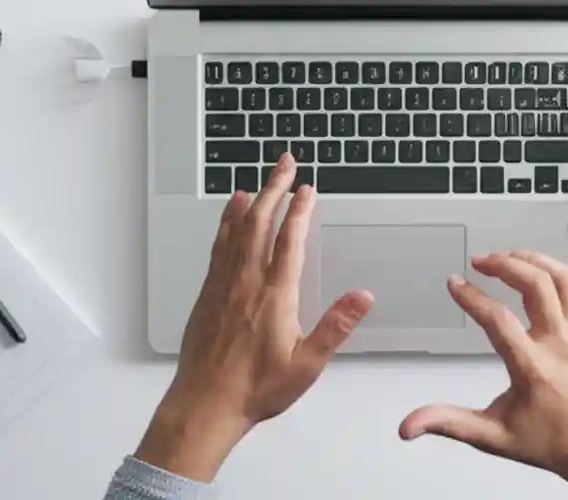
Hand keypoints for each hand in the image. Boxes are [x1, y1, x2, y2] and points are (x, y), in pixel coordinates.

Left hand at [136, 155, 373, 480]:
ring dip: (252, 198)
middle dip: (275, 187)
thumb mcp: (308, 363)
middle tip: (285, 164)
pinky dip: (227, 221)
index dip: (300, 210)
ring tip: (262, 179)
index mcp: (274, 295)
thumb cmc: (254, 389)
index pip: (289, 239)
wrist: (205, 404)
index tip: (307, 189)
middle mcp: (246, 282)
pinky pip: (219, 244)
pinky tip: (231, 213)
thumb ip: (336, 326)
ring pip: (237, 228)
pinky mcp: (208, 292)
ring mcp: (224, 284)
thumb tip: (362, 297)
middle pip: (260, 221)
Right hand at [399, 252, 567, 499]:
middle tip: (479, 261)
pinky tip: (535, 270)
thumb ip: (450, 424)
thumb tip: (412, 425)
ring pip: (559, 277)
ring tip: (506, 256)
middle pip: (534, 284)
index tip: (454, 283)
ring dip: (530, 259)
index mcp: (532, 367)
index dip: (471, 296)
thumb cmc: (555, 441)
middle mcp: (558, 343)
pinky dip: (552, 269)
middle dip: (502, 263)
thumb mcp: (495, 437)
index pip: (498, 319)